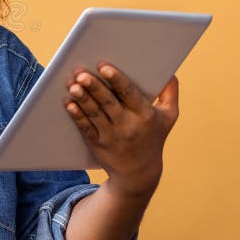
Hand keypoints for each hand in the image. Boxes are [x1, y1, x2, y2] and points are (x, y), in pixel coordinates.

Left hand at [64, 63, 178, 198]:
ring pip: (94, 114)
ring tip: (72, 85)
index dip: (116, 80)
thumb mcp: (169, 117)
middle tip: (81, 73)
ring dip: (82, 99)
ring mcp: (111, 136)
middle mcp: (128, 125)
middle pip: (108, 102)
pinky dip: (76, 115)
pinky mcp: (97, 144)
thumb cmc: (154, 137)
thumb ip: (170, 93)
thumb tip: (169, 72)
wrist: (140, 172)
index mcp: (145, 114)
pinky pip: (85, 127)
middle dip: (94, 87)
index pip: (129, 94)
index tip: (103, 67)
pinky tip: (68, 103)